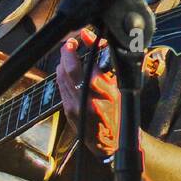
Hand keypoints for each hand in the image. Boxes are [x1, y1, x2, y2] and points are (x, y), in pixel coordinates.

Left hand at [57, 28, 121, 157]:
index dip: (78, 49)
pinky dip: (63, 76)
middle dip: (66, 53)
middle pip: (68, 70)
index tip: (78, 38)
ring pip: (61, 77)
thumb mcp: (118, 88)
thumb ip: (105, 67)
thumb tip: (97, 44)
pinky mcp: (67, 110)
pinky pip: (61, 87)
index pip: (84, 65)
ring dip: (63, 63)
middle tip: (70, 44)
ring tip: (69, 55)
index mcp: (103, 92)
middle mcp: (85, 99)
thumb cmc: (119, 112)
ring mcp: (74, 106)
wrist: (111, 141)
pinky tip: (68, 71)